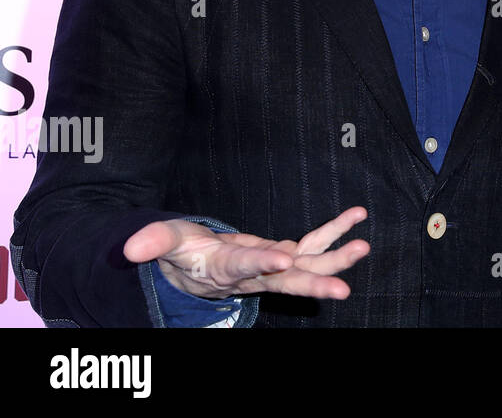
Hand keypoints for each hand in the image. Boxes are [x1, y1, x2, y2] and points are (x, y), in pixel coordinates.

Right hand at [123, 206, 369, 300]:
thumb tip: (131, 247)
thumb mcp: (165, 242)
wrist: (195, 266)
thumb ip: (154, 241)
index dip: (262, 266)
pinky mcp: (283, 254)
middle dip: (315, 284)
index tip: (283, 263)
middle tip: (343, 290)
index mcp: (224, 269)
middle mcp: (254, 274)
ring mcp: (273, 266)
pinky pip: (313, 243)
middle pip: (287, 282)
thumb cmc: (181, 252)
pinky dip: (334, 231)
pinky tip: (358, 218)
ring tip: (364, 247)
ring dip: (336, 257)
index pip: (245, 268)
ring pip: (308, 265)